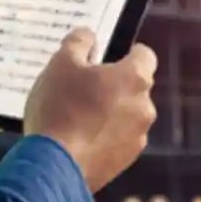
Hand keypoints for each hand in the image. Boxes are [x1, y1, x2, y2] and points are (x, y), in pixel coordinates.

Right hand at [22, 27, 157, 192]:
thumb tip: (88, 35)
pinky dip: (103, 136)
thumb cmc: (60, 108)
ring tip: (75, 116)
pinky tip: (76, 138)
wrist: (56, 166)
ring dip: (109, 112)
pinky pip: (117, 139)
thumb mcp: (61, 64)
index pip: (144, 55)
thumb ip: (78, 42)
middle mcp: (144, 107)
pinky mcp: (125, 161)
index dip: (126, 52)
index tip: (106, 56)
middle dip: (112, 84)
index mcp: (134, 78)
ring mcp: (137, 137)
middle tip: (81, 86)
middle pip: (134, 86)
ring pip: (126, 115)